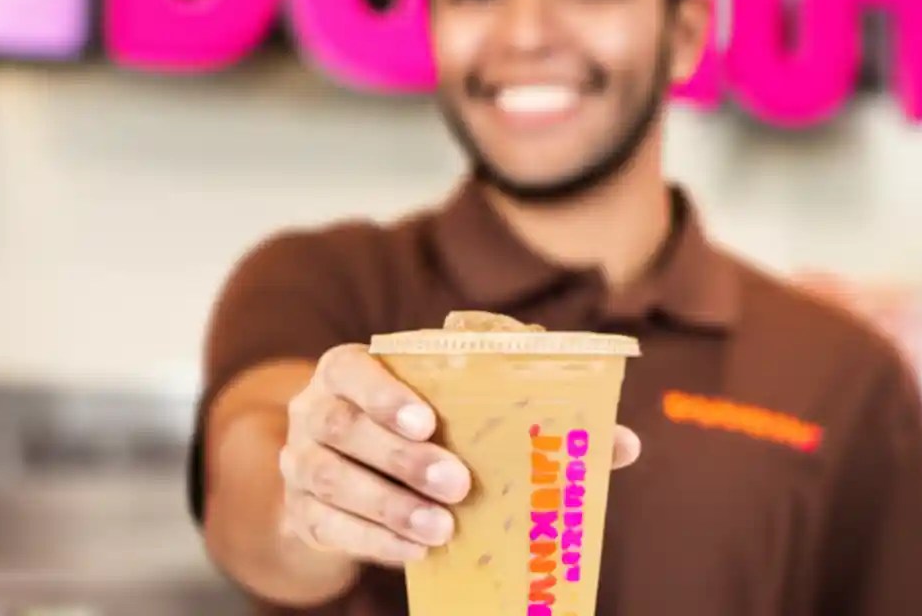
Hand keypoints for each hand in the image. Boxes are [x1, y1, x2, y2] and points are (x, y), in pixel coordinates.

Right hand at [278, 344, 641, 566]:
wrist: (343, 481)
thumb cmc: (423, 434)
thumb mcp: (460, 414)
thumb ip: (530, 417)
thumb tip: (623, 444)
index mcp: (349, 371)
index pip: (352, 369)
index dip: (385, 393)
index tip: (429, 420)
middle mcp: (313, 412)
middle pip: (342, 428)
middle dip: (401, 457)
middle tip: (457, 484)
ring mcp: (299, 464)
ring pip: (333, 482)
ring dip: (389, 506)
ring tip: (443, 528)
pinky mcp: (302, 515)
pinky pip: (330, 528)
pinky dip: (374, 542)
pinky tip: (416, 551)